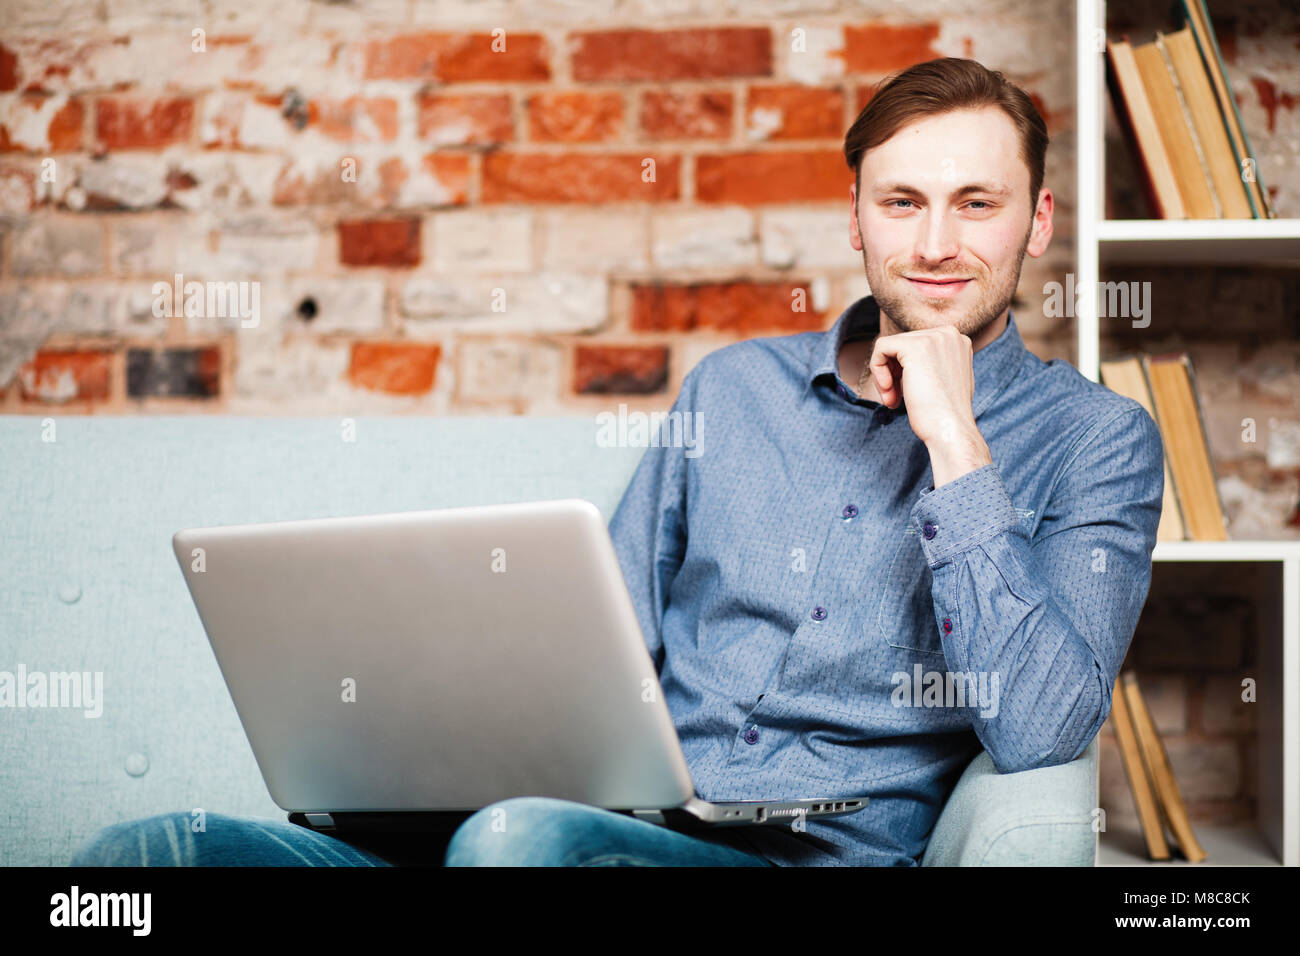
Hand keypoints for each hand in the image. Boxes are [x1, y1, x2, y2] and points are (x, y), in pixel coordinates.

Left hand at [865, 325, 992, 484]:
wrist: (950, 429)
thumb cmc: (944, 415)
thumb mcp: (944, 380)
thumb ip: (932, 364)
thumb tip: (911, 361)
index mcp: (957, 341)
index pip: (916, 346)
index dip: (903, 370)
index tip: (903, 394)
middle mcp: (948, 334)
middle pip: (902, 345)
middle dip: (892, 374)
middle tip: (893, 400)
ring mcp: (933, 337)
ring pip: (889, 347)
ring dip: (884, 376)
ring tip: (891, 400)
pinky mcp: (914, 346)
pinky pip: (881, 348)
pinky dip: (877, 370)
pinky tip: (888, 390)